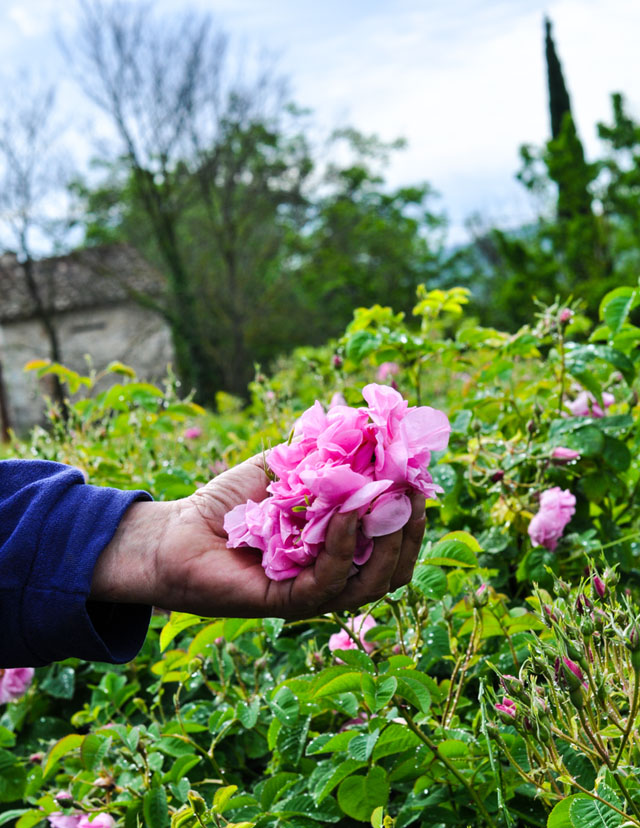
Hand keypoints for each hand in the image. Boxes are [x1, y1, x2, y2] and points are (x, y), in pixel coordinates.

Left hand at [91, 454, 425, 619]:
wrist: (175, 534)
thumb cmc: (230, 504)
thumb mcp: (284, 468)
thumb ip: (323, 452)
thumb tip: (366, 420)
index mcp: (338, 551)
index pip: (392, 544)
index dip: (412, 512)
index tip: (419, 473)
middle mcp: (332, 578)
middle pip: (393, 568)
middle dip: (411, 528)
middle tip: (415, 489)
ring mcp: (313, 594)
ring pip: (373, 582)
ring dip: (389, 539)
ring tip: (391, 497)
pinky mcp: (289, 602)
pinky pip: (331, 579)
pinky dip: (347, 543)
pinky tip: (349, 509)